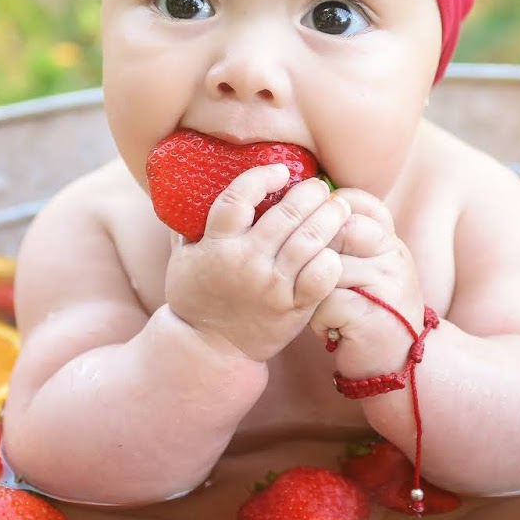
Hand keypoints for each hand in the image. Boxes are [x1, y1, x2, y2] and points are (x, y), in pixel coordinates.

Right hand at [164, 166, 350, 361]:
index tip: (281, 171)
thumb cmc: (195, 297)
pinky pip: (322, 276)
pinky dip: (331, 258)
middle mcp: (246, 262)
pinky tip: (333, 249)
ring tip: (338, 207)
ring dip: (329, 217)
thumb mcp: (181, 258)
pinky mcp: (292, 308)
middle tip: (319, 187)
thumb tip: (192, 185)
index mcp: (216, 244)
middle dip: (310, 193)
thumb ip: (188, 224)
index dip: (262, 177)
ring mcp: (272, 286)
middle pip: (286, 214)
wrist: (208, 349)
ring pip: (310, 240)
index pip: (239, 198)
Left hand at [309, 190, 425, 376]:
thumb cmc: (371, 313)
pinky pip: (325, 302)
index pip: (360, 204)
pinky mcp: (371, 316)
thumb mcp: (370, 269)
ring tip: (319, 307)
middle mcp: (394, 258)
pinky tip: (328, 328)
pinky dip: (317, 318)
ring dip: (311, 289)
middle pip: (340, 230)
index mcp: (391, 242)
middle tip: (308, 275)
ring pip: (327, 267)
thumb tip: (305, 206)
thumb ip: (350, 241)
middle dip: (315, 251)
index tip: (313, 228)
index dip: (330, 210)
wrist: (397, 364)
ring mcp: (386, 286)